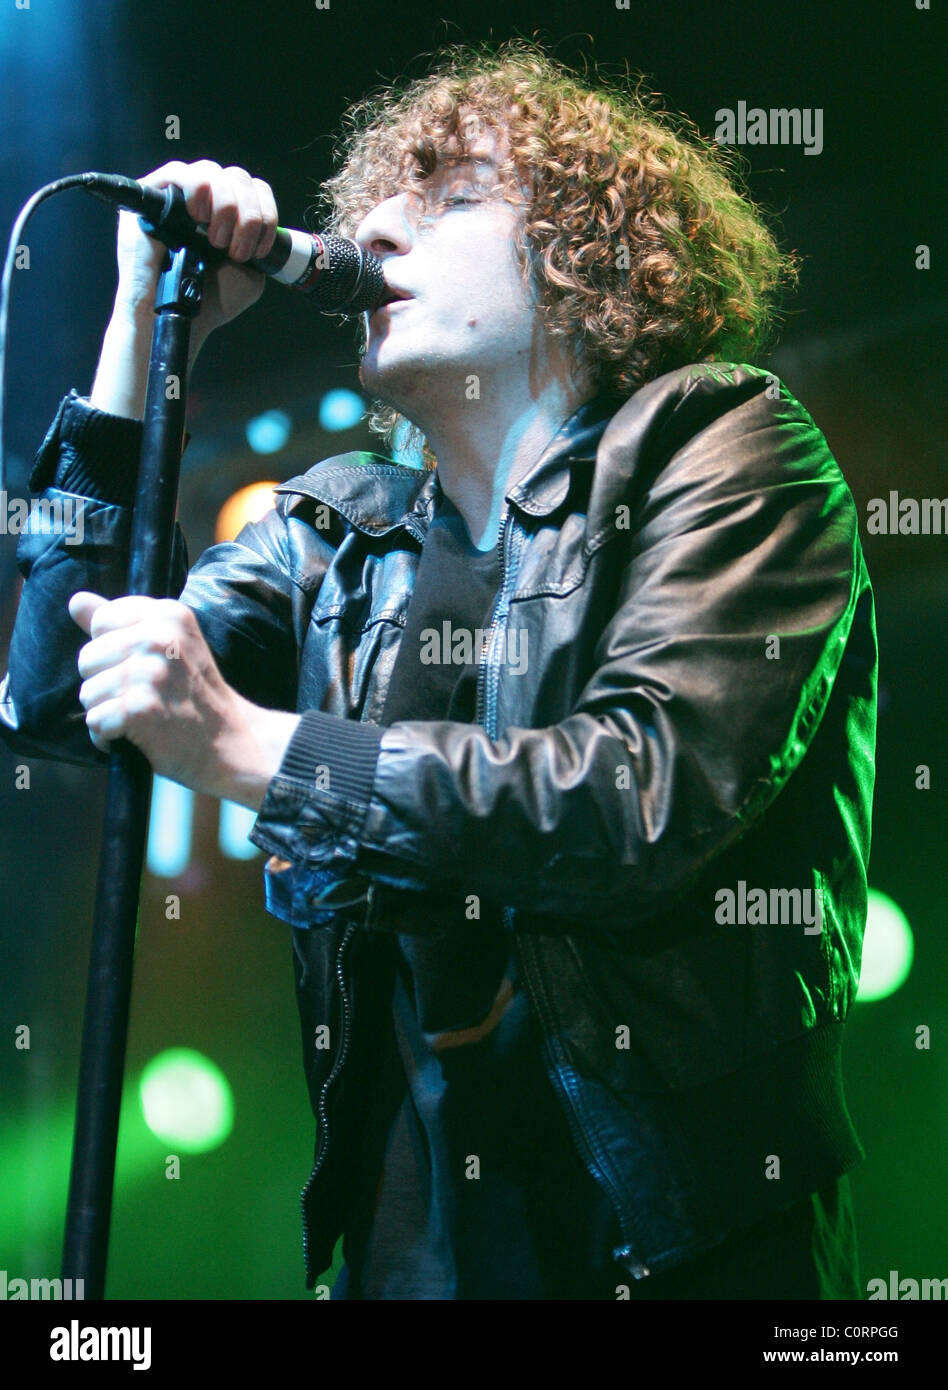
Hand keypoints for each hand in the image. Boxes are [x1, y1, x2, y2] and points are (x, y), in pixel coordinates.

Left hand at [70, 591, 299, 809]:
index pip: (101, 622)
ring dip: (107, 713)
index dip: (112, 651)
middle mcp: (158, 637)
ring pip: (88, 693)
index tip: (143, 667)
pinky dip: (108, 737)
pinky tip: (135, 736)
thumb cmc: (195, 694)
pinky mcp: (140, 708)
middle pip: (87, 658)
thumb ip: (120, 622)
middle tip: (144, 697)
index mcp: (167, 614)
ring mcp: (149, 673)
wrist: (230, 742)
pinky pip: (95, 722)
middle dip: (106, 684)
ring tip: (141, 718)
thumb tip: (76, 601)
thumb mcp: (168, 644)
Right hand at [91, 160, 279, 419]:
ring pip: (212, 171)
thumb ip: (259, 244)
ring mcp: (177, 195)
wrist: (178, 319)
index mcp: (229, 216)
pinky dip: (198, 190)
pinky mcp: (150, 195)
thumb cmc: (209, 300)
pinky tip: (198, 219)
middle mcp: (205, 202)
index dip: (266, 213)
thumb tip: (263, 223)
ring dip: (225, 206)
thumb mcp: (249, 274)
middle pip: (237, 177)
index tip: (262, 250)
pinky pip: (179, 171)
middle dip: (247, 215)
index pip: (255, 189)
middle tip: (235, 251)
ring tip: (215, 241)